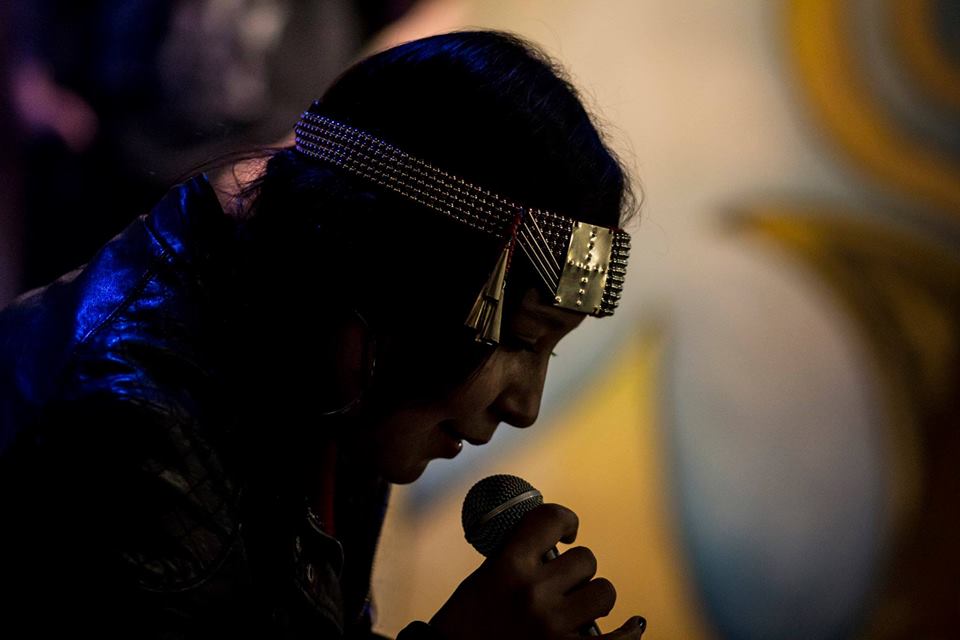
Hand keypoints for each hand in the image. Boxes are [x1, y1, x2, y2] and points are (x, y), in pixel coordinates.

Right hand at [429, 504, 644, 638]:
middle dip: (577, 571)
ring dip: (594, 600)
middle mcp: (532, 593)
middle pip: (585, 559)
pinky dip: (629, 633)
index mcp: (507, 566)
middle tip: (564, 585)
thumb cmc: (465, 626)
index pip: (550, 519)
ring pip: (604, 592)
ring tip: (579, 610)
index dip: (566, 520)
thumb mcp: (483, 580)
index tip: (569, 531)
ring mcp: (552, 628)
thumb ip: (516, 559)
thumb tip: (554, 540)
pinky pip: (619, 639)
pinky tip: (633, 625)